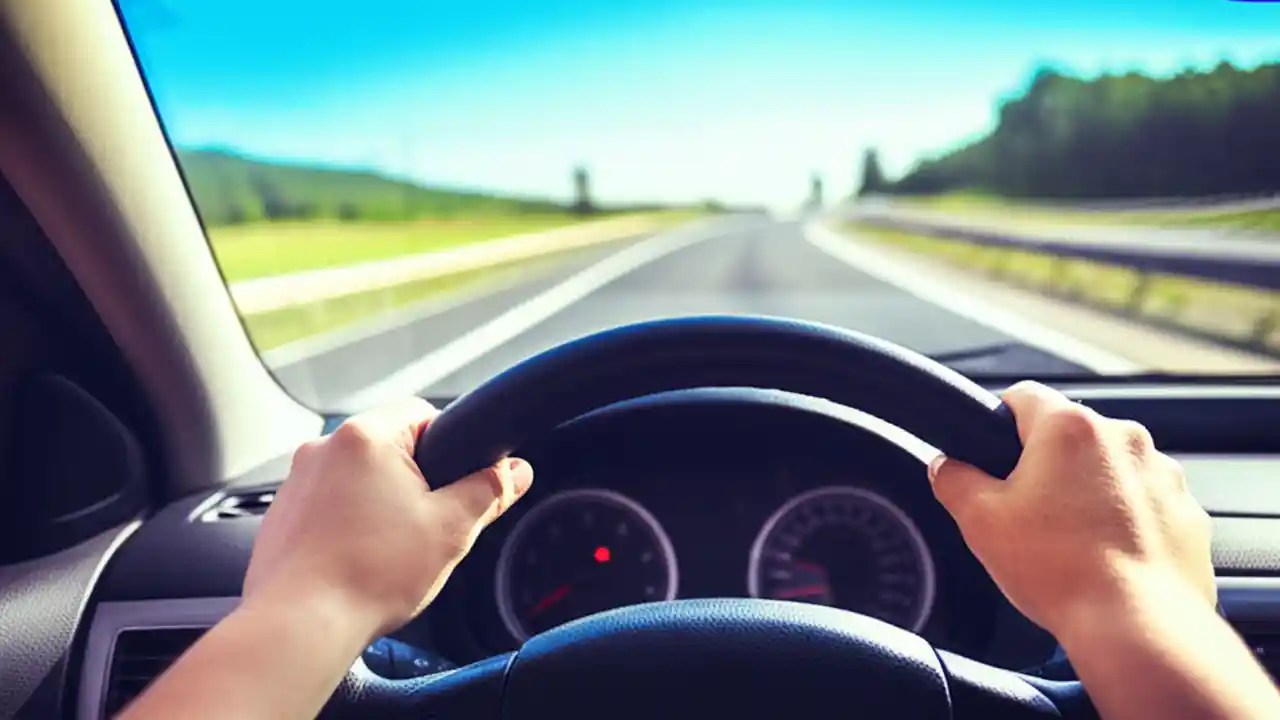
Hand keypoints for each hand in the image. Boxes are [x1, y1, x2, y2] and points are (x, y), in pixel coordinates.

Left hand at [242, 397, 533, 638]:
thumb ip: (489, 492)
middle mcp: (323, 448)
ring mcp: (296, 480)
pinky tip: (358, 559)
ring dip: (379, 503)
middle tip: (427, 524)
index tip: (455, 484)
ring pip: (358, 478)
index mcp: (366, 437)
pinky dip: (347, 525)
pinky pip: (329, 505)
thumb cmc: (367, 576)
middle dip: (414, 482)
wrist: (299, 625)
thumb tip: (515, 472)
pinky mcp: (282, 513)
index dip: (449, 448)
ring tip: (389, 549)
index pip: (423, 413)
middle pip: (390, 448)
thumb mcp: (450, 530)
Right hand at [929, 381, 1214, 641]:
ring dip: (1089, 492)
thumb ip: (953, 480)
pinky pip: (1144, 505)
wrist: (1136, 625)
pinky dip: (1125, 522)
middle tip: (1025, 512)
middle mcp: (1123, 439)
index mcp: (1069, 428)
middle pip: (1068, 436)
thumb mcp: (979, 521)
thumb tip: (946, 467)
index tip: (993, 451)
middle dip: (1046, 466)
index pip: (1022, 396)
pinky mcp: (1185, 513)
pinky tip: (1105, 556)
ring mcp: (1163, 475)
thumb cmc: (1063, 571)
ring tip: (1069, 541)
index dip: (999, 421)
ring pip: (1108, 470)